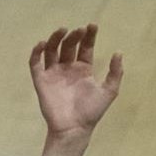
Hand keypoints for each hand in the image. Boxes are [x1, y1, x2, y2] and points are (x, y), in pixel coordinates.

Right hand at [27, 25, 123, 139]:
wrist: (74, 128)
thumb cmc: (91, 112)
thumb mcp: (109, 91)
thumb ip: (115, 73)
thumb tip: (119, 52)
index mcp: (83, 69)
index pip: (85, 47)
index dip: (88, 36)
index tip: (92, 26)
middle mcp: (67, 69)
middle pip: (68, 45)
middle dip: (73, 36)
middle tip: (79, 30)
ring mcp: (53, 74)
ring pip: (52, 50)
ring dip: (56, 38)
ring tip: (62, 30)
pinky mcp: (41, 81)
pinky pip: (35, 63)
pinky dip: (37, 52)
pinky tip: (43, 43)